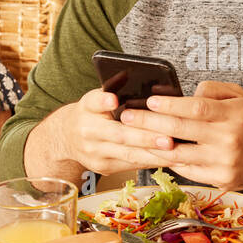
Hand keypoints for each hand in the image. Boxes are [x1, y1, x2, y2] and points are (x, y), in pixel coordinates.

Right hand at [59, 88, 176, 174]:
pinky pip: (132, 166)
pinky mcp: (104, 168)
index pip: (95, 104)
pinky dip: (152, 162)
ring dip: (155, 155)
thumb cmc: (89, 114)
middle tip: (169, 140)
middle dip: (146, 138)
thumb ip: (107, 91)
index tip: (113, 100)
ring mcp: (96, 155)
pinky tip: (170, 160)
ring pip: (129, 156)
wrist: (67, 138)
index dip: (104, 102)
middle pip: (120, 136)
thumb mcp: (92, 98)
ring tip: (176, 153)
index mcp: (86, 111)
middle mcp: (89, 135)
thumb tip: (126, 75)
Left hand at [117, 81, 242, 190]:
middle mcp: (229, 139)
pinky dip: (168, 160)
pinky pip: (186, 170)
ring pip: (178, 154)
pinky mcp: (220, 179)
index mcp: (233, 114)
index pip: (197, 108)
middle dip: (149, 123)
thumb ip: (211, 90)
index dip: (170, 105)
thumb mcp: (239, 96)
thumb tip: (183, 94)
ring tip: (133, 136)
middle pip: (181, 130)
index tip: (149, 101)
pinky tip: (154, 151)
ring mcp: (223, 162)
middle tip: (126, 117)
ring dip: (152, 145)